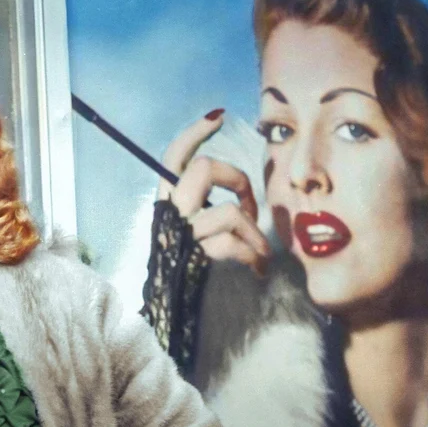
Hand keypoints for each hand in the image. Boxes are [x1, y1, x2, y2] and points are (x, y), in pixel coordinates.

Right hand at [158, 112, 269, 270]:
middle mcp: (170, 214)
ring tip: (261, 251)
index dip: (195, 134)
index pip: (174, 158)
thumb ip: (204, 208)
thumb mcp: (191, 230)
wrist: (170, 310)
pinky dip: (252, 255)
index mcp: (166, 203)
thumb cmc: (188, 267)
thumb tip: (241, 198)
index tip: (218, 116)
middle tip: (249, 207)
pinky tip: (258, 268)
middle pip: (205, 169)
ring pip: (228, 212)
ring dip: (254, 232)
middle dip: (238, 181)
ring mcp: (182, 235)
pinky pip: (232, 244)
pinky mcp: (195, 257)